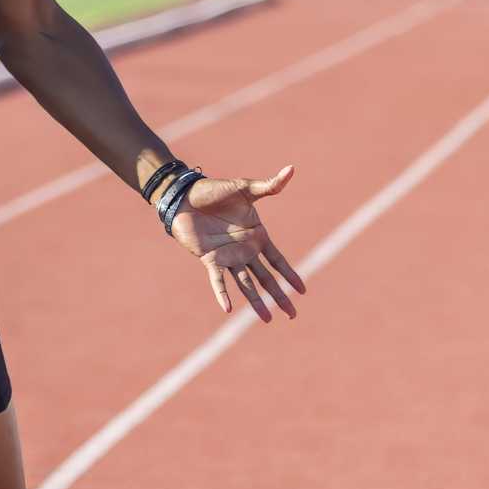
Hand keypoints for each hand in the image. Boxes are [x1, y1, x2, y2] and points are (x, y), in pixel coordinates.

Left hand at [169, 165, 305, 322]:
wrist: (185, 195)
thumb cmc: (215, 191)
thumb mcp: (245, 188)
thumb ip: (269, 185)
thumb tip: (291, 169)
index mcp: (257, 236)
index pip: (278, 260)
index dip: (290, 275)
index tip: (302, 291)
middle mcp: (245, 250)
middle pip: (266, 278)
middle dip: (279, 296)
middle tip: (292, 315)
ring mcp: (228, 256)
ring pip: (246, 284)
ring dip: (256, 302)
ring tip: (267, 320)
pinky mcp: (210, 259)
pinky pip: (218, 280)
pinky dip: (222, 293)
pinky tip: (228, 309)